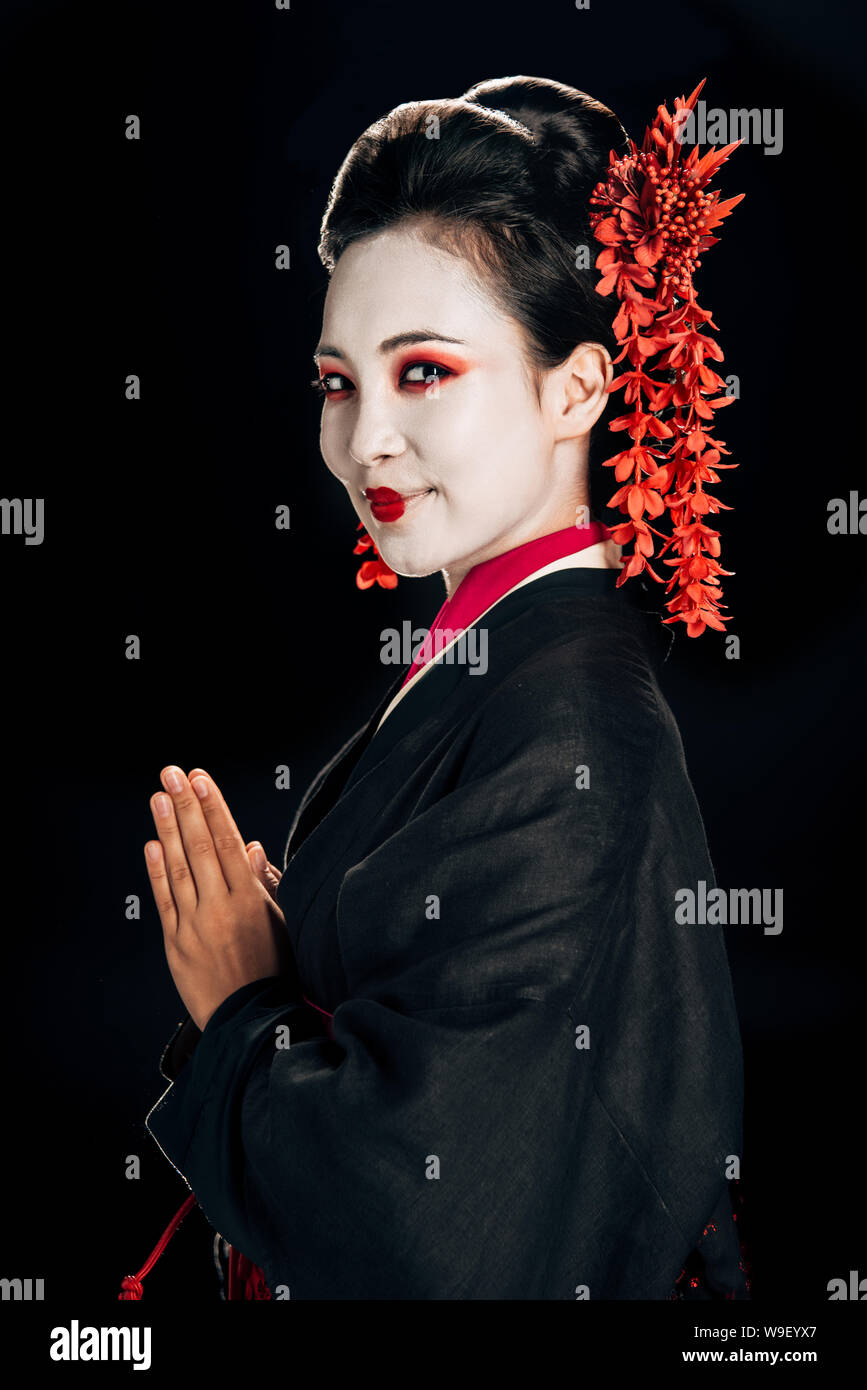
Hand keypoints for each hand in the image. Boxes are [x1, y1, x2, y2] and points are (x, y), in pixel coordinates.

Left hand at [145, 764, 291, 1031]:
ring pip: (179, 867)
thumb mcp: (281, 922)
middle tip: (173, 773)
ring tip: (159, 797)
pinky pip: (164, 900)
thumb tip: (248, 846)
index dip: (213, 807)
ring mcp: (194, 926)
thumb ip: (262, 883)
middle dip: (185, 806)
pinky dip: (157, 871)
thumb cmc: (275, 971)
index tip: (201, 779)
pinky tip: (153, 845)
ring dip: (168, 828)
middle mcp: (219, 909)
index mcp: (250, 901)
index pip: (227, 842)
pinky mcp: (175, 944)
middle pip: (200, 846)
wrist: (251, 1022)